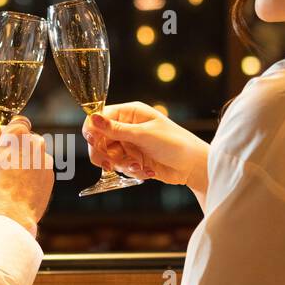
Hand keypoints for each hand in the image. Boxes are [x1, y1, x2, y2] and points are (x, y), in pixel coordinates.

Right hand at [0, 116, 53, 235]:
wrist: (11, 216)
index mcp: (16, 136)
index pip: (19, 122)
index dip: (11, 132)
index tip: (4, 144)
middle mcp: (34, 143)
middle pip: (28, 139)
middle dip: (18, 148)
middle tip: (4, 167)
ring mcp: (45, 160)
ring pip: (36, 154)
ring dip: (27, 161)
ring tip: (13, 180)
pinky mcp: (51, 175)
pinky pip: (42, 168)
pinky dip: (34, 174)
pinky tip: (22, 188)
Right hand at [82, 102, 209, 194]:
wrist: (192, 166)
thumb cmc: (174, 143)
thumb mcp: (144, 134)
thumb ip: (117, 129)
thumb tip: (93, 119)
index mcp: (130, 113)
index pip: (99, 117)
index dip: (92, 129)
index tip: (93, 141)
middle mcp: (126, 127)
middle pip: (98, 139)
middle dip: (103, 153)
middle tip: (109, 163)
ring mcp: (129, 144)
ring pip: (107, 155)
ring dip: (120, 164)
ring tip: (137, 166)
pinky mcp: (132, 159)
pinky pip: (119, 166)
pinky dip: (130, 170)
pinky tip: (146, 170)